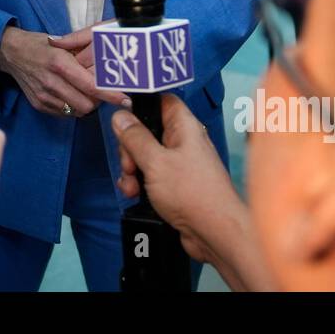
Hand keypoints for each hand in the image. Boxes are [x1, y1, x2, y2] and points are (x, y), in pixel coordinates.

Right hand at [0, 26, 127, 116]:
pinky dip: (72, 106)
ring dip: (86, 103)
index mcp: (60, 63)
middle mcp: (51, 82)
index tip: (125, 99)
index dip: (110, 94)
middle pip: (87, 104)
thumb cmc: (40, 44)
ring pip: (77, 111)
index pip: (91, 85)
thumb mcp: (63, 41)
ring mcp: (44, 96)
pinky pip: (64, 113)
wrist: (10, 52)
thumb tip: (109, 64)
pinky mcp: (39, 104)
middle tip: (102, 90)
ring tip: (84, 91)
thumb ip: (85, 53)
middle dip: (98, 100)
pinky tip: (70, 93)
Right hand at [112, 95, 270, 290]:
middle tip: (130, 164)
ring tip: (132, 185)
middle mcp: (183, 142)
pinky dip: (139, 184)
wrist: (214, 233)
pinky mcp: (174, 185)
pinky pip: (150, 176)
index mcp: (184, 127)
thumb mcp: (155, 162)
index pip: (162, 101)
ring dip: (132, 170)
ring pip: (145, 156)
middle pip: (147, 131)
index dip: (142, 105)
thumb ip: (135, 138)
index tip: (124, 118)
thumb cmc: (193, 193)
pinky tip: (135, 194)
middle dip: (130, 148)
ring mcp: (179, 164)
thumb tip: (120, 116)